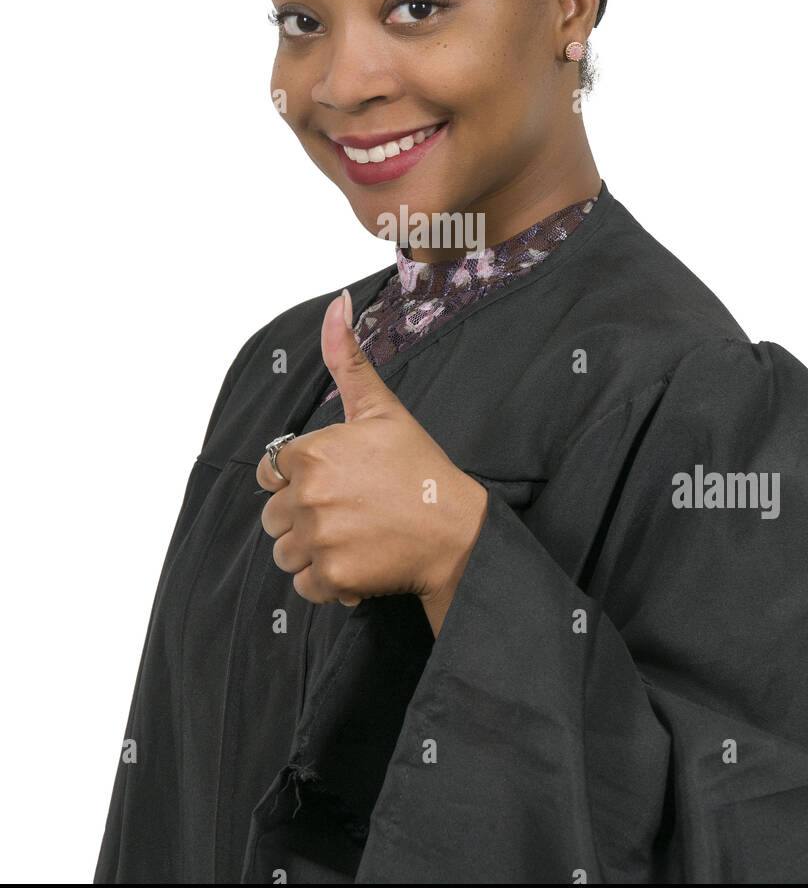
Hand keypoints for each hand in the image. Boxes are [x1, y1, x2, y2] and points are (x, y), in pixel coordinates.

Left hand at [256, 290, 487, 632]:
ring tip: (353, 538)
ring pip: (285, 553)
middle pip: (274, 518)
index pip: (270, 474)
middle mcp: (309, 494)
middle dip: (304, 519)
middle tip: (351, 513)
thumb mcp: (382, 408)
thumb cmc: (419, 467)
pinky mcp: (333, 575)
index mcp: (312, 452)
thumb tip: (336, 302)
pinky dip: (326, 581)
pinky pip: (305, 585)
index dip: (299, 480)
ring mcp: (320, 538)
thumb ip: (346, 358)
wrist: (456, 529)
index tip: (335, 483)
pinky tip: (357, 562)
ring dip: (311, 552)